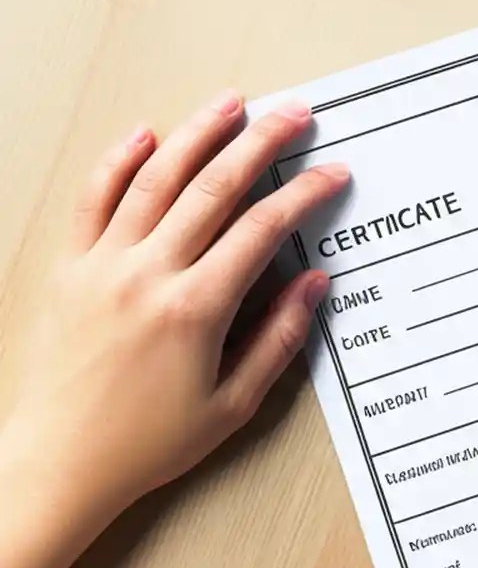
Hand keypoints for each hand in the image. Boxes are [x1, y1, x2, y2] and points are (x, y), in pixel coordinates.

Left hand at [0, 93, 347, 567]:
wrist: (58, 463)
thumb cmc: (144, 444)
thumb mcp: (233, 404)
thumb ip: (278, 338)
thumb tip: (313, 285)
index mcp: (194, 309)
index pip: (262, 229)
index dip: (303, 193)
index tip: (330, 174)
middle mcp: (147, 276)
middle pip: (214, 188)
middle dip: (261, 143)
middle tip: (292, 114)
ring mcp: (103, 267)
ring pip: (155, 179)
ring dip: (197, 134)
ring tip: (230, 104)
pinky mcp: (69, 270)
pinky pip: (93, 200)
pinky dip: (118, 161)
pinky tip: (144, 135)